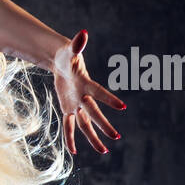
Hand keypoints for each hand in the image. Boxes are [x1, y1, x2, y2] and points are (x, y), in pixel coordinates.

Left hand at [53, 30, 125, 155]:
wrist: (63, 64)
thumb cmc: (68, 56)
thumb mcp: (70, 50)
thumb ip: (77, 44)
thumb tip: (83, 33)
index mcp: (87, 84)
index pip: (99, 93)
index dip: (109, 99)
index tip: (122, 107)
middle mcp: (84, 97)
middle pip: (94, 113)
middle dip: (104, 125)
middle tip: (116, 137)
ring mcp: (77, 105)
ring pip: (85, 125)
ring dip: (93, 138)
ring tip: (104, 151)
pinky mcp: (68, 109)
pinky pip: (69, 126)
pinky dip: (70, 138)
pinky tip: (73, 151)